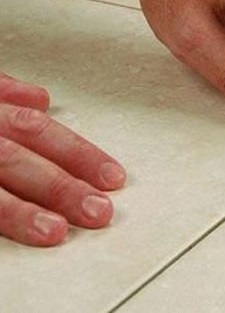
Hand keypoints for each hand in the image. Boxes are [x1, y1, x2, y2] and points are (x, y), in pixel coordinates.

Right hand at [0, 71, 125, 246]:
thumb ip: (4, 92)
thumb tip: (40, 99)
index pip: (39, 131)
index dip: (79, 154)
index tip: (114, 177)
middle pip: (19, 160)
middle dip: (61, 186)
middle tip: (100, 211)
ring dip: (22, 211)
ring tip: (56, 231)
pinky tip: (20, 233)